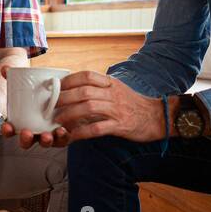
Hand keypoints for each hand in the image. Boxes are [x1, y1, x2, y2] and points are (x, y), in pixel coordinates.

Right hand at [0, 65, 68, 147]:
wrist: (62, 93)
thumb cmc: (38, 92)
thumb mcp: (27, 84)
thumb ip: (14, 77)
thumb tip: (4, 68)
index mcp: (22, 122)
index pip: (11, 130)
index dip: (7, 130)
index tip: (7, 126)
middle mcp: (34, 132)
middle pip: (27, 141)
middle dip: (25, 139)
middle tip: (27, 133)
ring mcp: (48, 134)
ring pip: (45, 142)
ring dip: (44, 141)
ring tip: (46, 135)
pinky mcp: (63, 134)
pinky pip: (62, 140)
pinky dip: (62, 137)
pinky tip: (62, 130)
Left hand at [51, 71, 166, 143]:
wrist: (159, 117)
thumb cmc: (135, 105)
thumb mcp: (119, 89)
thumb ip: (101, 88)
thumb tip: (77, 89)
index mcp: (112, 83)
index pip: (88, 75)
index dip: (69, 80)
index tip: (56, 87)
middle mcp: (114, 94)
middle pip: (84, 91)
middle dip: (64, 98)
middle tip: (51, 105)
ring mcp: (117, 110)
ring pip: (89, 107)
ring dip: (70, 113)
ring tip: (58, 120)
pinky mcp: (121, 125)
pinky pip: (98, 128)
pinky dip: (82, 132)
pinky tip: (73, 136)